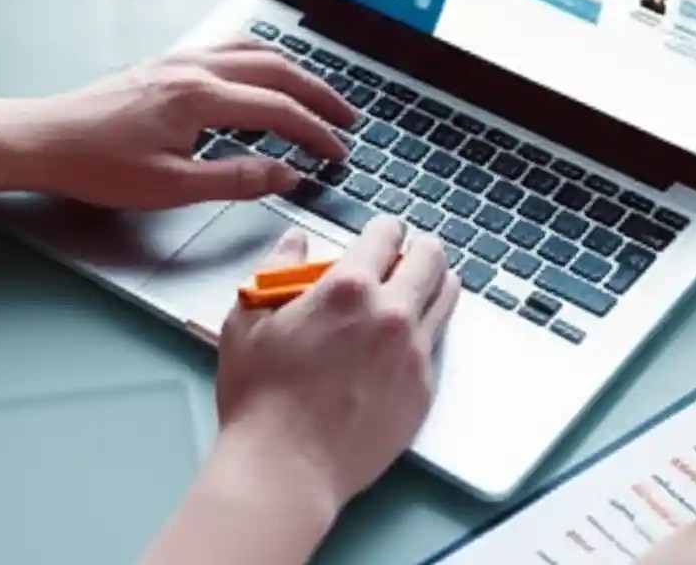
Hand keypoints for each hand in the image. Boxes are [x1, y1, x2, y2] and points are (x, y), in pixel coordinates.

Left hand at [13, 39, 355, 208]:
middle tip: (346, 118)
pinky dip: (260, 61)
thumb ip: (237, 179)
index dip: (316, 133)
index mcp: (200, 97)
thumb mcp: (173, 187)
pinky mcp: (164, 65)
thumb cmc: (96, 166)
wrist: (42, 141)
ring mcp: (178, 61)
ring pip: (254, 52)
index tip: (337, 152)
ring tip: (316, 94)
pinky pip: (228, 50)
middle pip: (277, 70)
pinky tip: (261, 77)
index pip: (279, 109)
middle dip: (319, 94)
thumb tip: (285, 175)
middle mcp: (194, 69)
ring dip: (293, 72)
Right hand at [213, 217, 461, 509]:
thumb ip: (276, 269)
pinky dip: (425, 330)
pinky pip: (437, 343)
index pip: (386, 234)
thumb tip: (295, 242)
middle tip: (406, 256)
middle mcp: (391, 314)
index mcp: (348, 289)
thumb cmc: (260, 398)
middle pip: (430, 258)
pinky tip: (405, 338)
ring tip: (418, 287)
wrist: (286, 467)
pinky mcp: (423, 388)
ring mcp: (413, 352)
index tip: (381, 233)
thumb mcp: (248, 320)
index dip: (384, 229)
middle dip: (418, 249)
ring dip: (434, 283)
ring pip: (447, 296)